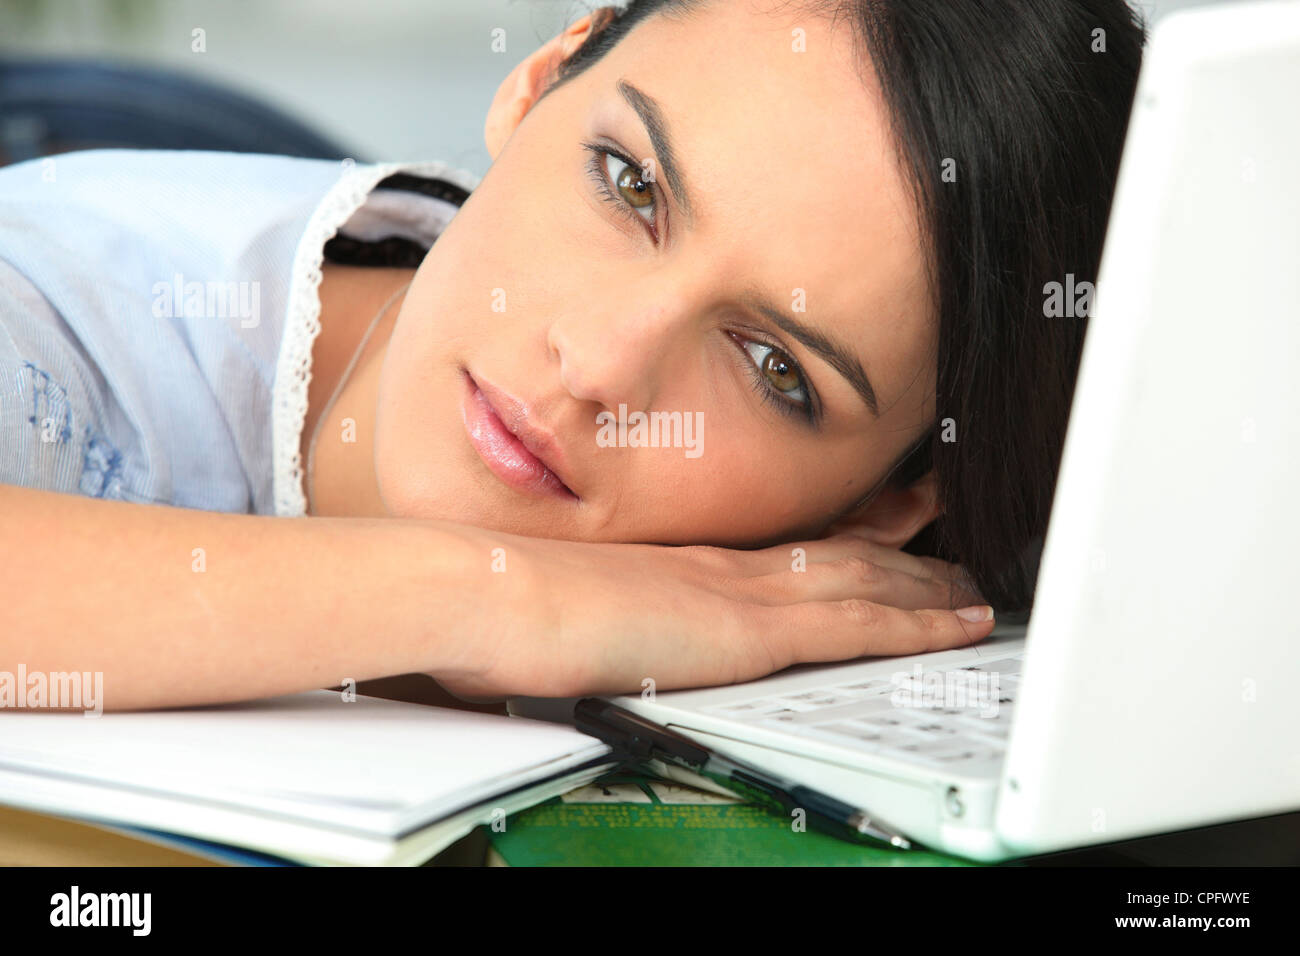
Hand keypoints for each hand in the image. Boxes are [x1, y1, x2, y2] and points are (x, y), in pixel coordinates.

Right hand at [431, 530, 994, 701]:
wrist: (489, 589)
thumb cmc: (507, 603)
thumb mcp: (565, 608)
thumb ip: (600, 617)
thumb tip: (591, 634)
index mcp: (686, 565)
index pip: (783, 547)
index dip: (843, 536)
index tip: (883, 524)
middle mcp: (725, 568)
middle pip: (836, 555)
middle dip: (901, 553)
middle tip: (952, 541)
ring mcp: (742, 593)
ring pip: (863, 582)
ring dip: (925, 587)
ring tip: (974, 591)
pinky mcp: (750, 629)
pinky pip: (857, 624)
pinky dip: (916, 622)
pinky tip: (957, 624)